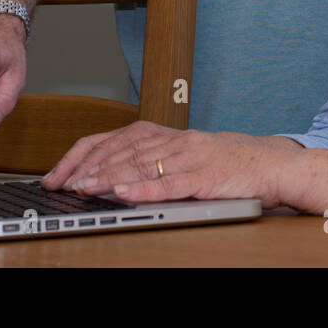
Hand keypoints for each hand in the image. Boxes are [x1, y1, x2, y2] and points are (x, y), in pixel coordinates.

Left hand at [40, 120, 287, 207]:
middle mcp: (174, 140)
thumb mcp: (183, 157)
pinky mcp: (206, 176)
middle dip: (87, 167)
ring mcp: (190, 157)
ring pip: (141, 164)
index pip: (112, 140)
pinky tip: (123, 193)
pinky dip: (144, 188)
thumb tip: (108, 179)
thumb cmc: (226, 163)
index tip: (58, 174)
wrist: (270, 164)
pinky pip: (171, 183)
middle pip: (121, 150)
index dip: (82, 156)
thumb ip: (151, 163)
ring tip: (83, 187)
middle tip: (61, 184)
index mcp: (165, 134)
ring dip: (108, 176)